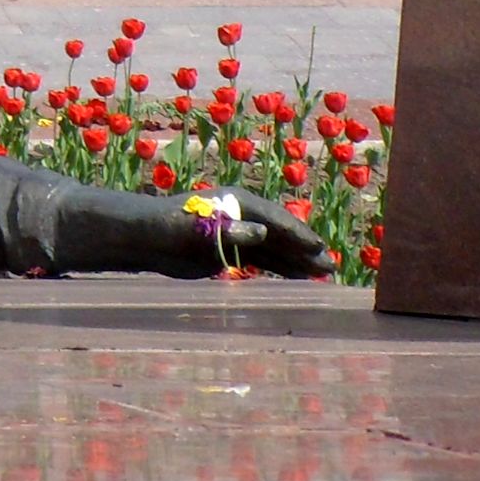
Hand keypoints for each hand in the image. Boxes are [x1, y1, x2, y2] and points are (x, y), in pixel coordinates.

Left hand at [185, 188, 335, 279]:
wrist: (149, 237)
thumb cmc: (172, 227)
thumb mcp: (201, 229)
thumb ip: (232, 232)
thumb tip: (264, 233)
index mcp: (239, 202)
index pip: (276, 220)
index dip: (299, 235)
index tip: (320, 248)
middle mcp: (244, 215)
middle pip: (281, 233)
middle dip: (305, 249)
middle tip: (331, 265)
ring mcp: (239, 232)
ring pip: (276, 248)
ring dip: (298, 260)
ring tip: (323, 273)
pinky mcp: (231, 250)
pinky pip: (264, 259)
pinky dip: (282, 268)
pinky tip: (299, 278)